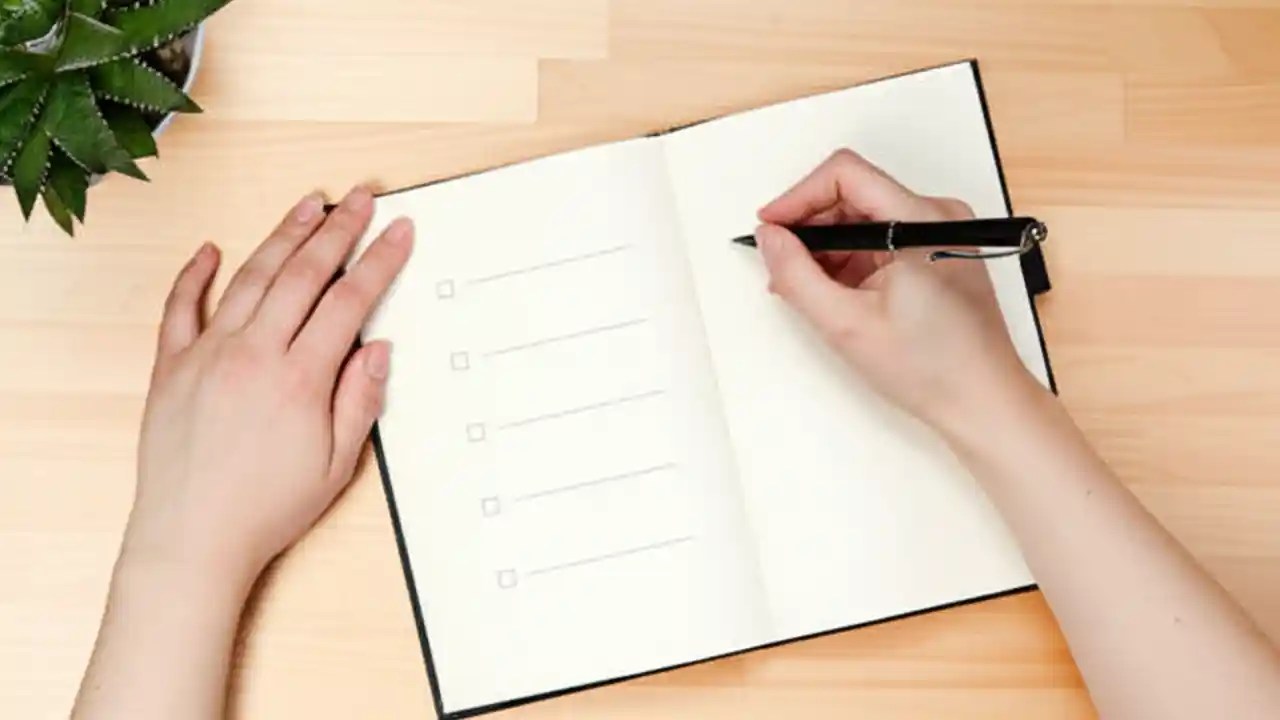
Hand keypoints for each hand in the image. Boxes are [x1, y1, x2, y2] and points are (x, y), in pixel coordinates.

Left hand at [124, 187, 412, 587]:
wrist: (192, 539)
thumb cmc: (267, 509)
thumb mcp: (337, 465)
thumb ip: (360, 400)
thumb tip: (378, 348)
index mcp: (299, 379)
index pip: (349, 302)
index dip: (379, 261)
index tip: (397, 232)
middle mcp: (252, 355)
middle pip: (303, 274)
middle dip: (337, 230)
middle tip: (358, 199)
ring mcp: (207, 355)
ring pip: (250, 278)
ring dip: (282, 237)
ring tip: (307, 206)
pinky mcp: (171, 367)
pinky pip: (180, 308)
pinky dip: (194, 275)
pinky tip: (209, 251)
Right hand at [754, 149, 1038, 435]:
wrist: (983, 402)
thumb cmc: (936, 368)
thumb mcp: (847, 323)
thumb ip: (796, 274)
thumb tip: (770, 239)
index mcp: (922, 222)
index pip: (845, 174)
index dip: (798, 197)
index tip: (772, 227)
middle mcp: (937, 218)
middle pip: (854, 194)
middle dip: (810, 227)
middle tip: (782, 266)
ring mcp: (939, 235)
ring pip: (865, 219)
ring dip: (828, 249)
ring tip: (810, 291)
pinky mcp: (937, 254)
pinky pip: (882, 241)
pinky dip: (851, 262)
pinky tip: (837, 295)